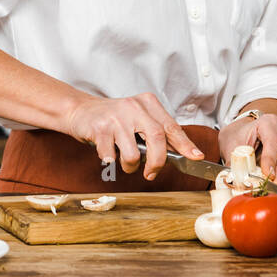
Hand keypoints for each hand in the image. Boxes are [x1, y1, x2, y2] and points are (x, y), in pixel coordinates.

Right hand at [61, 93, 204, 180]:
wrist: (80, 110)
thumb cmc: (112, 119)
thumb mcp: (138, 119)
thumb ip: (157, 134)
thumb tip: (183, 153)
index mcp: (147, 103)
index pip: (171, 126)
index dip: (185, 144)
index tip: (196, 157)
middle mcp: (134, 106)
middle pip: (157, 138)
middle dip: (157, 162)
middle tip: (151, 173)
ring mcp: (117, 116)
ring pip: (134, 153)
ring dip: (130, 165)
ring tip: (125, 161)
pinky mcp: (100, 127)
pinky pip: (111, 156)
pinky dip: (111, 161)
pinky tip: (107, 152)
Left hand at [218, 112, 276, 188]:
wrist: (244, 132)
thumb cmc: (239, 135)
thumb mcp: (231, 143)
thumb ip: (233, 161)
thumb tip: (233, 179)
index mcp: (268, 123)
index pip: (273, 141)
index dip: (271, 159)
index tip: (267, 174)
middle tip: (273, 186)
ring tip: (275, 191)